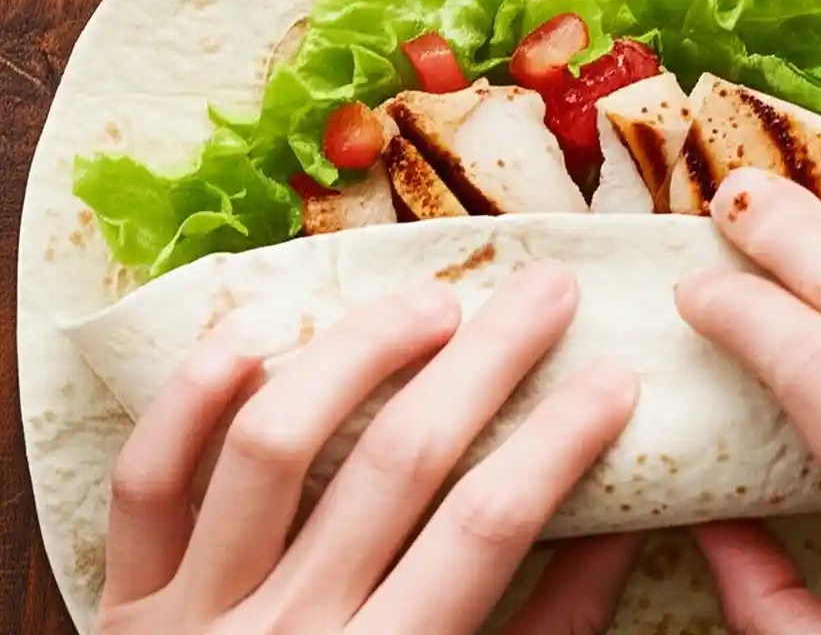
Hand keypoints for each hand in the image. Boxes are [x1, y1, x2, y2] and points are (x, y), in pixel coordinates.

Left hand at [97, 261, 640, 634]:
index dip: (559, 441)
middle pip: (400, 462)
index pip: (489, 525)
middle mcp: (295, 631)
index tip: (613, 376)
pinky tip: (257, 335)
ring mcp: (199, 612)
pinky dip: (189, 402)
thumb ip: (547, 632)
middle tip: (545, 289)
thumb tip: (619, 530)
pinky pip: (147, 485)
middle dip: (487, 362)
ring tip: (431, 303)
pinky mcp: (131, 599)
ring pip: (275, 444)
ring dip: (361, 355)